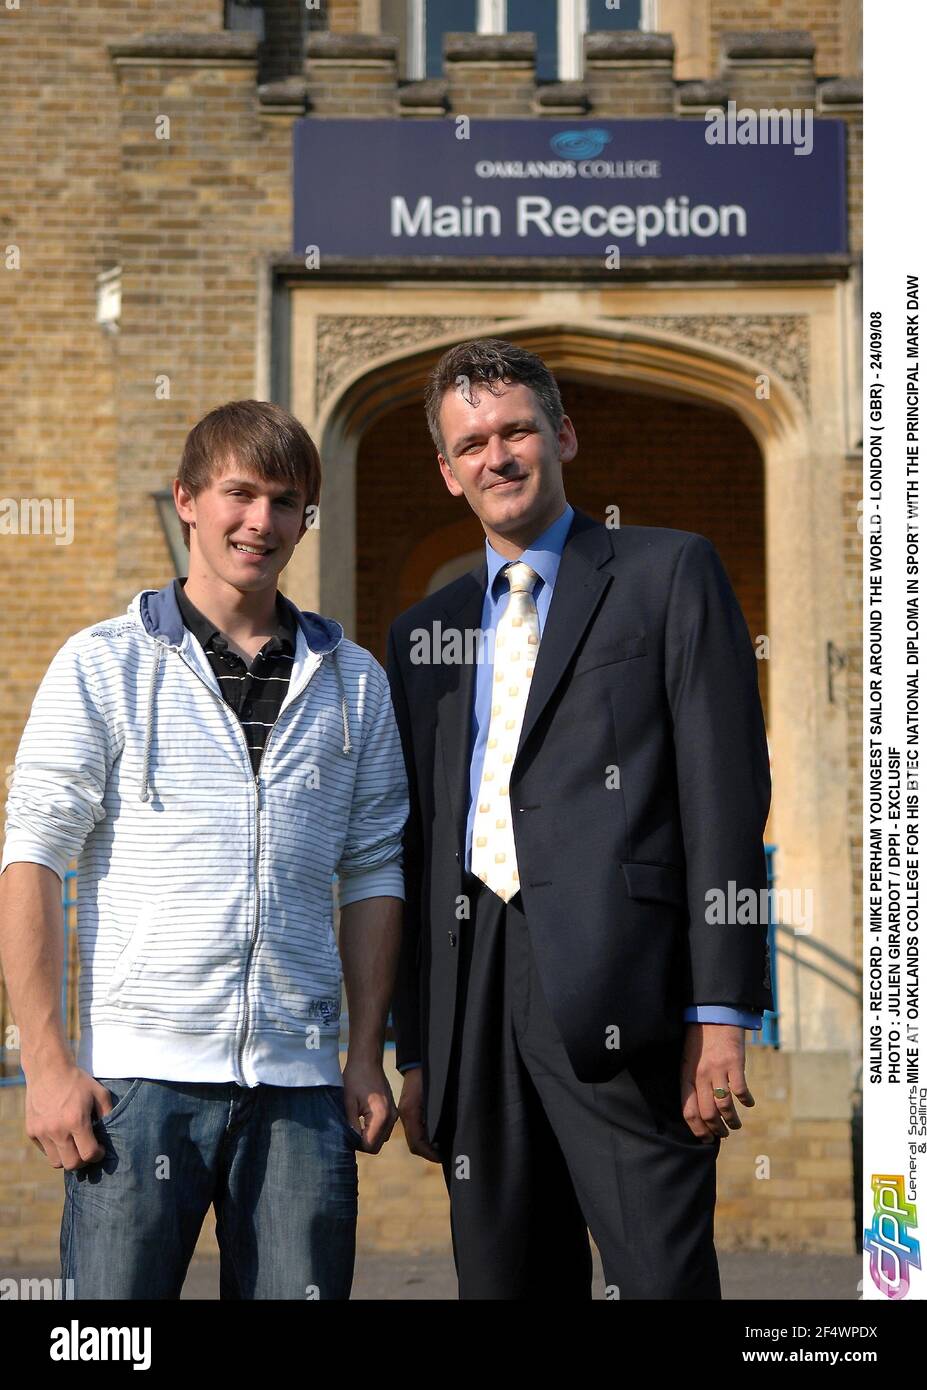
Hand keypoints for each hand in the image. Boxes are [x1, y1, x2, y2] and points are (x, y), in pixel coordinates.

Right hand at [24, 1062, 112, 1169]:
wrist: (48, 1069)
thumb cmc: (77, 1081)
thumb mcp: (99, 1093)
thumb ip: (107, 1114)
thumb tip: (110, 1135)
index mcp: (76, 1120)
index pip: (88, 1154)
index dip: (97, 1155)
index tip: (100, 1149)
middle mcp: (57, 1130)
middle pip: (72, 1164)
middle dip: (84, 1162)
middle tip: (88, 1151)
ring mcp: (42, 1132)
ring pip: (56, 1162)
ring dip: (67, 1158)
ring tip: (74, 1146)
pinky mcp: (31, 1131)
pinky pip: (45, 1151)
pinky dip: (54, 1149)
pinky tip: (61, 1136)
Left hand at [340, 1056, 397, 1153]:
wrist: (367, 1060)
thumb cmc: (355, 1078)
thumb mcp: (348, 1103)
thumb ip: (351, 1126)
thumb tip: (351, 1143)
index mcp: (381, 1116)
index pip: (370, 1146)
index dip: (357, 1144)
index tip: (348, 1133)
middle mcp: (391, 1118)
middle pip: (377, 1146)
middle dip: (363, 1142)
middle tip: (350, 1128)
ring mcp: (394, 1115)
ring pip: (381, 1139)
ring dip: (369, 1136)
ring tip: (357, 1121)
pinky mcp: (393, 1111)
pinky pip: (384, 1129)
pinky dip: (374, 1129)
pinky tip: (363, 1117)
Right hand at [398, 1066, 441, 1163]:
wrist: (420, 1059)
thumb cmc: (430, 1074)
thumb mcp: (434, 1097)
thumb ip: (433, 1119)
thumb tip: (438, 1141)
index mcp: (410, 1113)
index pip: (417, 1144)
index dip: (431, 1154)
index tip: (444, 1158)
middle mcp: (407, 1115)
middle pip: (416, 1144)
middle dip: (430, 1152)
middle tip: (446, 1156)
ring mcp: (408, 1112)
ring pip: (416, 1137)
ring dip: (429, 1145)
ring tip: (445, 1148)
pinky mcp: (412, 1109)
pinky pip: (417, 1128)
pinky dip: (427, 1136)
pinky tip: (440, 1135)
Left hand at [680, 1023, 755, 1141]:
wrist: (712, 1014)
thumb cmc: (698, 1039)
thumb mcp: (687, 1060)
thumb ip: (692, 1082)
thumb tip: (698, 1108)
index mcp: (686, 1076)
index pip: (689, 1111)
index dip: (697, 1129)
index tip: (705, 1139)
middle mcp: (701, 1075)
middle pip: (708, 1113)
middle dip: (716, 1130)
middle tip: (722, 1135)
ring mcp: (718, 1070)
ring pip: (725, 1106)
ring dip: (732, 1121)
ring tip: (735, 1125)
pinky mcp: (735, 1063)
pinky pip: (741, 1090)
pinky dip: (746, 1101)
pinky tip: (749, 1103)